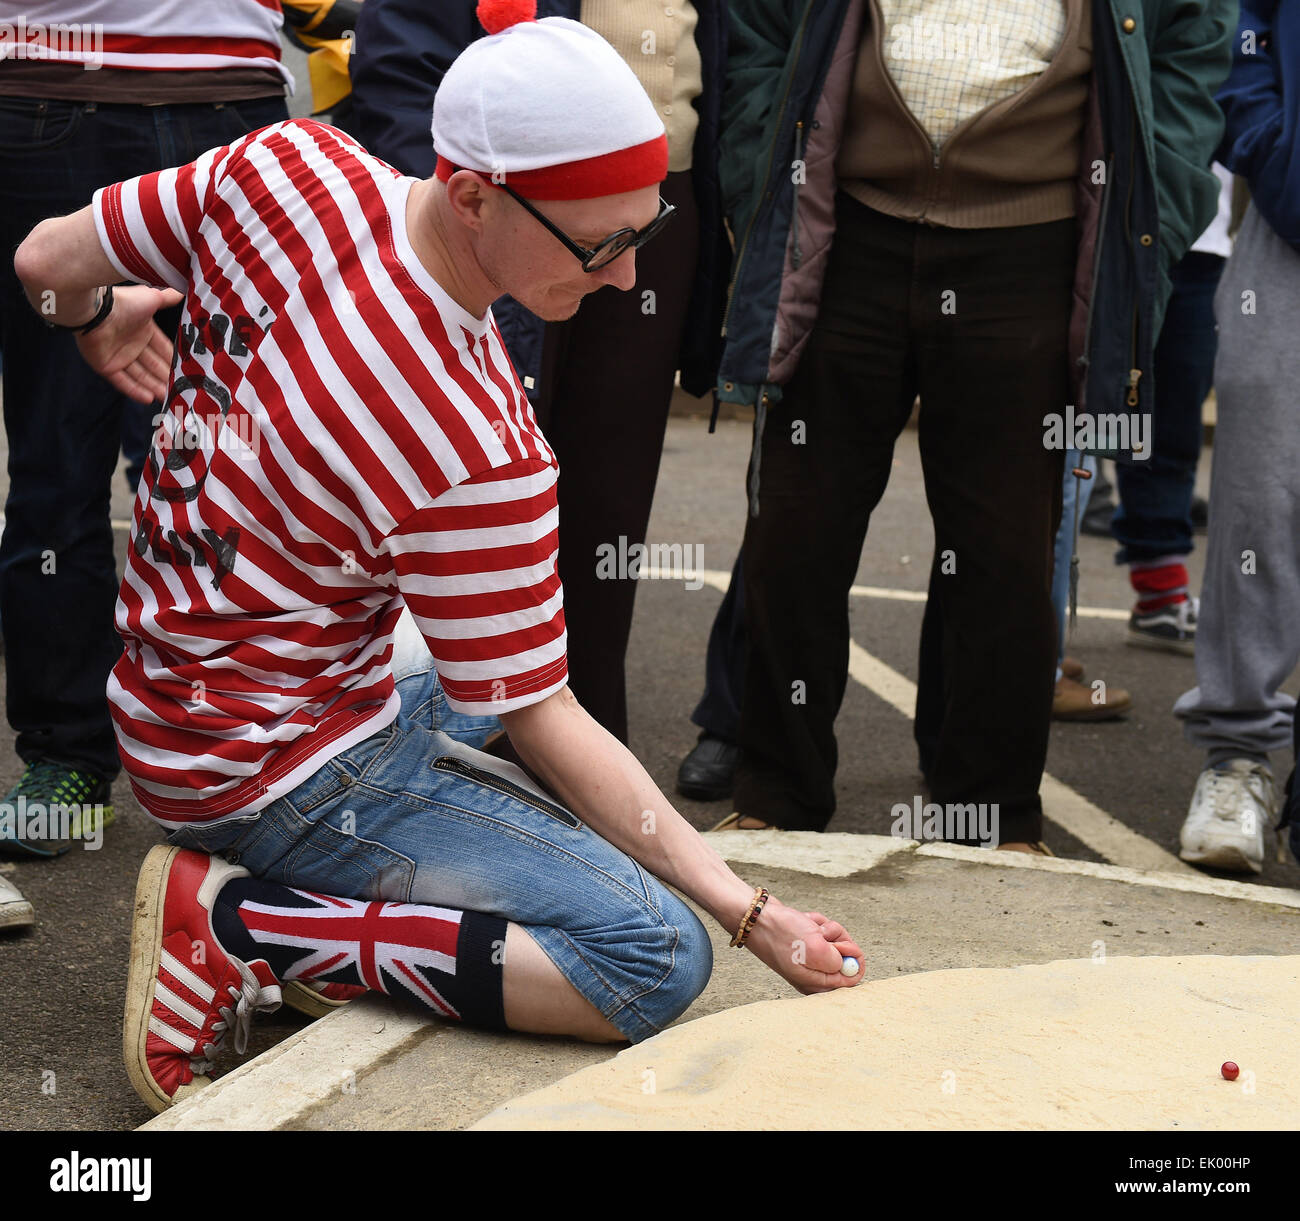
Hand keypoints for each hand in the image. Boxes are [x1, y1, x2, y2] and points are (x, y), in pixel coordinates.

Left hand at [75, 285, 181, 403]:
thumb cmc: (124, 303)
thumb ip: (167, 298)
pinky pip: (122, 382)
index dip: (173, 361)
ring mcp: (118, 357)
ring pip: (139, 376)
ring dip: (153, 387)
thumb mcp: (152, 298)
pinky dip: (135, 390)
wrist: (96, 310)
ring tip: (167, 398)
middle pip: (152, 365)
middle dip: (165, 378)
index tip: (186, 373)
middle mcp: (131, 345)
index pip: (162, 350)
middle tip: (181, 391)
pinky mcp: (105, 366)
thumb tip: (182, 290)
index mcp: (143, 331)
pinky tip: (148, 399)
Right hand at [743, 895, 865, 994]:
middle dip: (837, 939)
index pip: (852, 978)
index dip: (852, 957)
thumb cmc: (782, 933)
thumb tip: (852, 964)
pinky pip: (822, 932)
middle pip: (845, 957)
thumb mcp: (817, 949)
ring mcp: (809, 958)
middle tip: (822, 933)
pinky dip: (817, 923)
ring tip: (809, 926)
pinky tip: (804, 921)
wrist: (756, 917)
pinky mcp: (805, 944)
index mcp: (817, 983)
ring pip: (834, 941)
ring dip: (826, 928)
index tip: (838, 943)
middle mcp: (814, 973)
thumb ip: (839, 961)